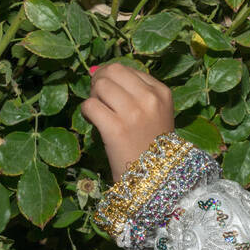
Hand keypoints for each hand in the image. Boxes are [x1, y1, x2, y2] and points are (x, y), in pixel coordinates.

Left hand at [79, 63, 175, 181]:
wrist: (155, 180)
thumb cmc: (153, 147)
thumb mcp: (155, 114)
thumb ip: (132, 92)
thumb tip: (95, 70)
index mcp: (162, 93)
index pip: (127, 69)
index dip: (113, 79)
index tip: (112, 95)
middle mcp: (150, 99)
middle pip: (112, 71)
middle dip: (100, 82)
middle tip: (100, 100)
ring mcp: (133, 113)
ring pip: (100, 85)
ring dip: (94, 97)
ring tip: (99, 113)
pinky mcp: (116, 129)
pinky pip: (90, 105)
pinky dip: (87, 112)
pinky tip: (94, 122)